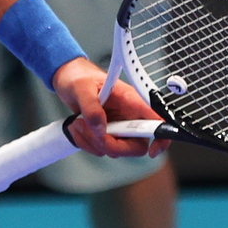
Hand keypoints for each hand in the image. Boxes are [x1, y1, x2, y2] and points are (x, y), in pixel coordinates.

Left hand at [52, 57, 171, 158]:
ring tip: (78, 123)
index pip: (159, 121)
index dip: (162, 138)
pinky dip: (85, 143)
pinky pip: (100, 149)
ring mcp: (118, 128)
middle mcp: (129, 117)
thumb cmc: (79, 76)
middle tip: (92, 131)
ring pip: (115, 151)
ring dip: (92, 141)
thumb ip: (91, 107)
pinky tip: (76, 127)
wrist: (66, 79)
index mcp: (132, 101)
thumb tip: (100, 129)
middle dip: (112, 145)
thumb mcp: (81, 87)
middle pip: (136, 146)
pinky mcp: (105, 134)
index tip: (152, 151)